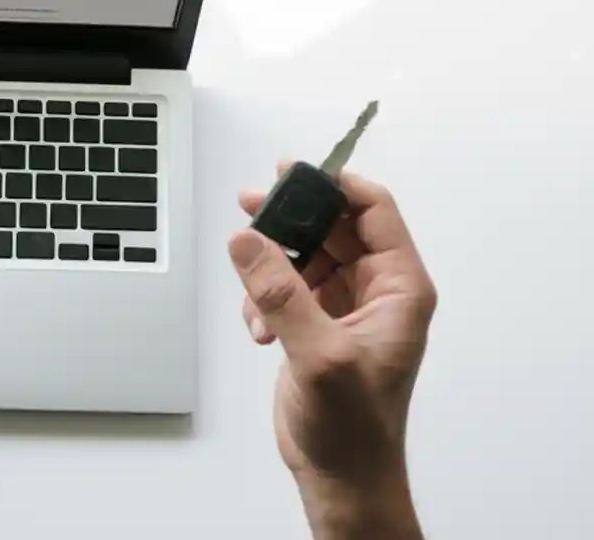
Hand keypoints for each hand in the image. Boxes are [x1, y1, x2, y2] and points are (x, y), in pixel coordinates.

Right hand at [229, 164, 435, 539]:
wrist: (342, 475)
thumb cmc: (354, 425)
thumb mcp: (318, 353)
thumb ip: (279, 292)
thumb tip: (246, 239)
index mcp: (399, 288)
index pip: (375, 212)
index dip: (338, 184)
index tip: (296, 170)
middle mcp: (375, 291)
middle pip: (332, 228)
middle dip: (291, 219)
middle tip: (252, 203)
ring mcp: (343, 308)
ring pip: (302, 257)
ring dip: (270, 269)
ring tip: (251, 292)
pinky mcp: (314, 326)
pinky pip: (283, 289)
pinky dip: (262, 302)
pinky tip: (258, 331)